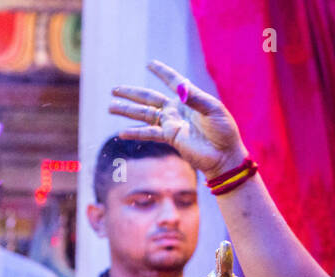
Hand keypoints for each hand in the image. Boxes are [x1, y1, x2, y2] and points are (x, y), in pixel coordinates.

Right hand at [110, 60, 249, 180]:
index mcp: (188, 98)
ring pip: (144, 114)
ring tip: (110, 107)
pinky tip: (121, 133)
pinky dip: (136, 133)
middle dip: (131, 93)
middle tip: (114, 89)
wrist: (224, 154)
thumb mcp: (212, 110)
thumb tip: (180, 88)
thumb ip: (195, 98)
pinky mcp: (170, 138)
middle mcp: (176, 110)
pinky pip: (149, 134)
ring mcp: (171, 124)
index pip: (173, 81)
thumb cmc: (223, 130)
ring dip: (127, 111)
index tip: (150, 64)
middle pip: (149, 98)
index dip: (162, 73)